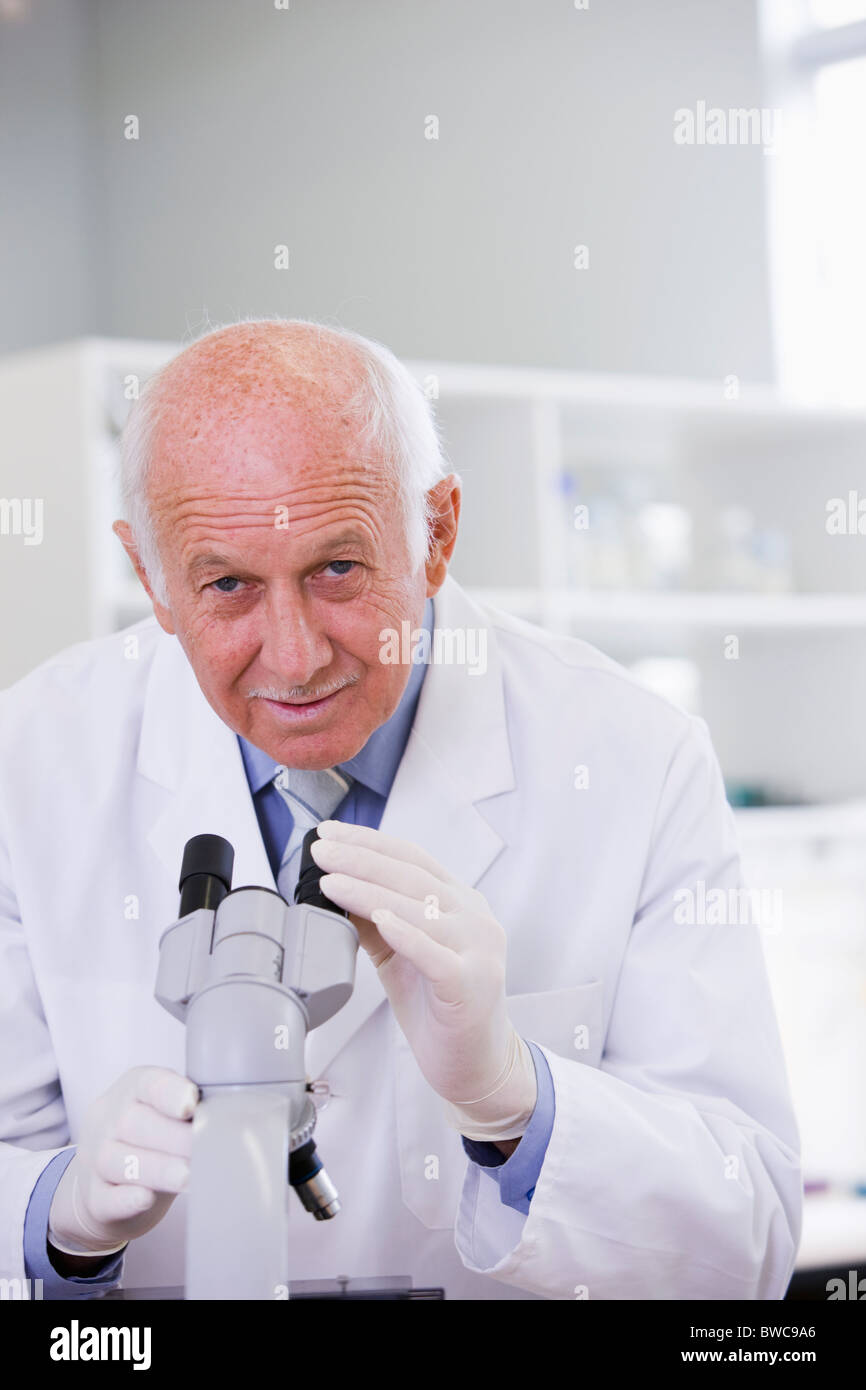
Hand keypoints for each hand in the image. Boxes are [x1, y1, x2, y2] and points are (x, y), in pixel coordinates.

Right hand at [48, 1066, 197, 1256]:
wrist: (104, 1181)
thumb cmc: (151, 1139)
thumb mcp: (165, 1114)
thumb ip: (190, 1111)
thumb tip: (229, 1118)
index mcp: (131, 1090)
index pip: (147, 1083)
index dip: (170, 1092)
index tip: (192, 1105)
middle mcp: (107, 1121)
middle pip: (134, 1123)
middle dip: (174, 1138)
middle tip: (207, 1149)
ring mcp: (94, 1161)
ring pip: (118, 1161)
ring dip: (158, 1169)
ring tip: (188, 1177)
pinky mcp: (94, 1198)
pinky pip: (106, 1198)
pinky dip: (126, 1199)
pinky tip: (145, 1198)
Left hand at [310, 821, 536, 1139]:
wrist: (477, 1065)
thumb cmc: (438, 1006)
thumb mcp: (399, 954)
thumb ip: (374, 921)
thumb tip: (333, 885)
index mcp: (460, 902)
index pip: (412, 859)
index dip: (369, 842)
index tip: (329, 833)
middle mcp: (474, 917)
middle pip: (412, 877)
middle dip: (360, 860)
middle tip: (319, 850)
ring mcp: (478, 950)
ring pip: (419, 909)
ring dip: (369, 891)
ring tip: (329, 881)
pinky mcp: (472, 984)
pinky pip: (435, 953)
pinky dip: (406, 933)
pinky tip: (379, 919)